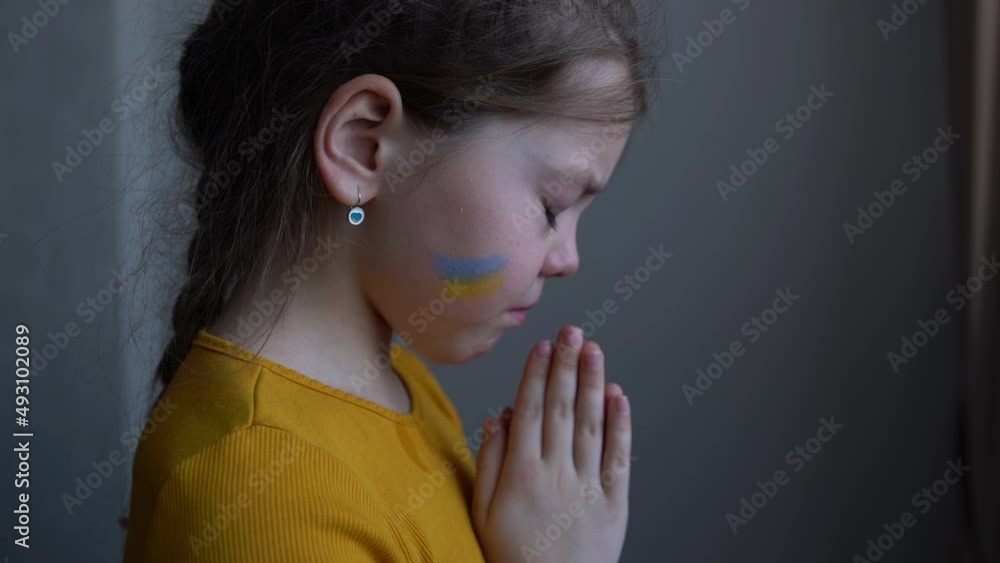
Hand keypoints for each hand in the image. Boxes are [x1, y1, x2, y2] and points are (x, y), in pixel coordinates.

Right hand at [472, 325, 631, 562]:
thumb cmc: (513, 557)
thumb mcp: (484, 514)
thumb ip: (491, 462)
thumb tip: (499, 416)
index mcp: (522, 475)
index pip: (530, 412)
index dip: (536, 375)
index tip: (541, 347)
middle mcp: (557, 475)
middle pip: (562, 409)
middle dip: (566, 366)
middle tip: (571, 331)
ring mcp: (589, 487)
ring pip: (592, 424)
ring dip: (592, 382)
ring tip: (593, 349)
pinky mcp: (615, 503)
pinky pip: (619, 456)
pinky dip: (621, 423)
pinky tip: (618, 395)